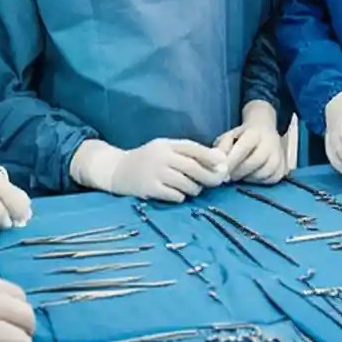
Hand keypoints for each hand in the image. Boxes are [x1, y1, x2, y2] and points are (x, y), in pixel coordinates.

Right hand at [71, 138, 227, 202]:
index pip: (193, 148)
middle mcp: (161, 157)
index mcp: (166, 144)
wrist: (116, 170)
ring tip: (192, 188)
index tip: (224, 165)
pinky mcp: (149, 189)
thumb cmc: (147, 160)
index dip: (211, 157)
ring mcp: (154, 173)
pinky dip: (181, 196)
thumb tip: (218, 161)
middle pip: (194, 168)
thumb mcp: (164, 149)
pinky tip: (177, 194)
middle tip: (218, 182)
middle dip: (210, 177)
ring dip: (195, 188)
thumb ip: (187, 153)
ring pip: (187, 184)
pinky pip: (175, 196)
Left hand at [215, 101, 286, 183]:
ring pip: (263, 173)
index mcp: (255, 133)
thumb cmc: (243, 136)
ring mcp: (279, 156)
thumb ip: (222, 147)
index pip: (244, 148)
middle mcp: (270, 143)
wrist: (265, 130)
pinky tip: (250, 176)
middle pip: (254, 162)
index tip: (221, 170)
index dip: (231, 161)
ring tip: (238, 175)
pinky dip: (258, 181)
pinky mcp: (283, 169)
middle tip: (227, 177)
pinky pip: (270, 180)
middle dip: (238, 172)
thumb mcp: (229, 136)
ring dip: (247, 178)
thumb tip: (217, 162)